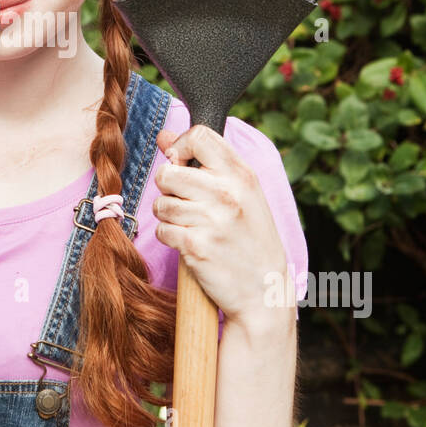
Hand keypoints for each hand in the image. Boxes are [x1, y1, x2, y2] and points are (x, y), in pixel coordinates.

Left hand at [152, 124, 295, 330]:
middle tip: (188, 204)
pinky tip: (190, 243)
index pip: (198, 135)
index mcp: (242, 174)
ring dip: (169, 216)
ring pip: (161, 203)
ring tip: (192, 226)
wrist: (264, 290)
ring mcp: (212, 220)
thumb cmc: (251, 238)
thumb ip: (205, 163)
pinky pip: (162, 230)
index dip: (181, 146)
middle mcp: (227, 193)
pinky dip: (170, 238)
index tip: (183, 163)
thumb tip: (164, 136)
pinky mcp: (196, 247)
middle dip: (169, 188)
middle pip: (168, 172)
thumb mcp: (241, 193)